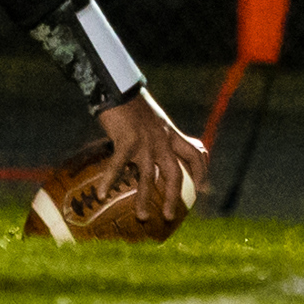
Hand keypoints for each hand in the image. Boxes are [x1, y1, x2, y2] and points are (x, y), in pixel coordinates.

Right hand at [96, 89, 205, 222]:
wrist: (117, 86)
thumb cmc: (131, 101)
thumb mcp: (155, 116)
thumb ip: (160, 131)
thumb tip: (160, 141)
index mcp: (171, 133)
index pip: (197, 154)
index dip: (202, 173)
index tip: (200, 189)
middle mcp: (162, 141)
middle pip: (174, 174)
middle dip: (173, 197)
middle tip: (169, 217)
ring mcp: (145, 142)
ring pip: (148, 177)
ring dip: (145, 199)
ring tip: (142, 217)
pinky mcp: (126, 141)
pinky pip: (118, 166)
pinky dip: (109, 181)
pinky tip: (101, 194)